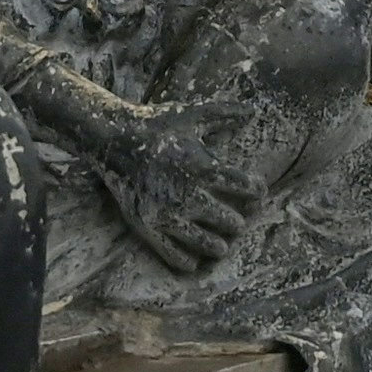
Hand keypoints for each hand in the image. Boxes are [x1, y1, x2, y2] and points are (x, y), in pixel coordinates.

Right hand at [94, 98, 271, 276]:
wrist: (114, 140)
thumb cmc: (157, 125)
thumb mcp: (192, 114)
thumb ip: (224, 113)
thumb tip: (252, 110)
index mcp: (203, 168)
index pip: (244, 186)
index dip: (256, 191)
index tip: (257, 193)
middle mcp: (189, 194)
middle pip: (229, 220)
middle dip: (237, 222)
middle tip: (238, 222)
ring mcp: (168, 214)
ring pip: (206, 243)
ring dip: (218, 246)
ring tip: (221, 245)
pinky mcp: (149, 226)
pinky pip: (174, 254)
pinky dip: (188, 261)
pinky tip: (194, 260)